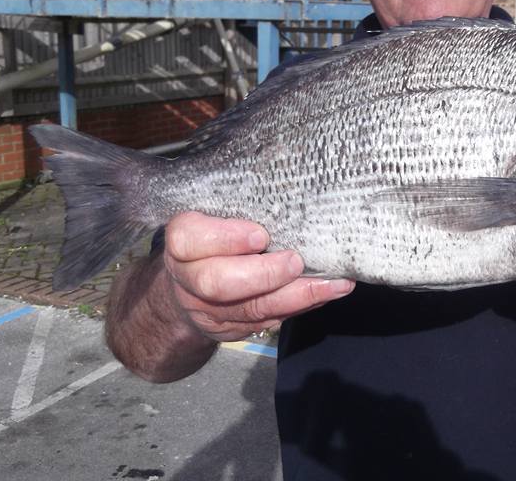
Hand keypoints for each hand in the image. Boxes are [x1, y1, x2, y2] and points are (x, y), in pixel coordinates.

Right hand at [164, 211, 354, 341]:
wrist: (190, 283)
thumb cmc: (215, 236)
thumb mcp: (216, 213)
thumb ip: (242, 205)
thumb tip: (294, 184)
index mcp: (182, 241)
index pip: (190, 240)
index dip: (226, 238)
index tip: (261, 235)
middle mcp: (188, 278)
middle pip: (217, 283)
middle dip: (264, 274)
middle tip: (296, 261)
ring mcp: (206, 309)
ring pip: (249, 309)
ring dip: (297, 297)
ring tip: (334, 284)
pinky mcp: (228, 329)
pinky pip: (266, 322)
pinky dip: (300, 307)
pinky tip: (325, 293)